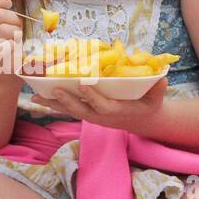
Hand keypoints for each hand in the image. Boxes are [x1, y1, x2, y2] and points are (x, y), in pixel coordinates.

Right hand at [0, 0, 22, 78]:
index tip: (9, 3)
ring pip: (4, 29)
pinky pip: (7, 46)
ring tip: (18, 39)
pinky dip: (15, 45)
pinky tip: (16, 49)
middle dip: (15, 18)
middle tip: (18, 27)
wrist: (4, 71)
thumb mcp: (0, 22)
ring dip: (17, 32)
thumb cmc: (6, 41)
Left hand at [29, 77, 166, 131]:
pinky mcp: (85, 113)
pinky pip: (67, 108)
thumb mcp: (156, 98)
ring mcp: (91, 116)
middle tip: (54, 89)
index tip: (83, 85)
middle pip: (80, 110)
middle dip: (67, 101)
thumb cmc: (148, 105)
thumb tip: (162, 78)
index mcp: (117, 112)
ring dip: (53, 104)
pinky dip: (53, 104)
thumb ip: (158, 89)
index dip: (93, 97)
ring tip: (35, 97)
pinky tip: (38, 98)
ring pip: (69, 110)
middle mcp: (100, 116)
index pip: (103, 106)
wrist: (141, 121)